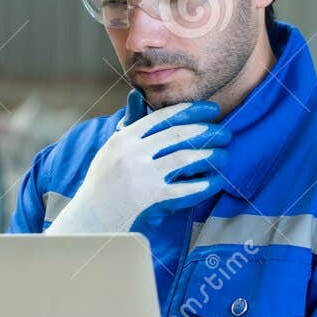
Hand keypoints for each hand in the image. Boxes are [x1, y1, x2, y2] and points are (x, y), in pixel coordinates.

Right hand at [46, 91, 230, 234]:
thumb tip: (136, 94)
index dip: (192, 111)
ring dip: (211, 156)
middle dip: (208, 132)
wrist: (91, 222)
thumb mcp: (111, 150)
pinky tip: (216, 181)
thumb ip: (128, 124)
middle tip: (226, 133)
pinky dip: (206, 184)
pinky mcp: (152, 201)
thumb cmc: (104, 184)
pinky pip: (187, 189)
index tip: (211, 109)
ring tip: (224, 156)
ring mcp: (143, 178)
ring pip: (187, 158)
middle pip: (179, 135)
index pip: (164, 117)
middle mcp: (133, 155)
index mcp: (124, 139)